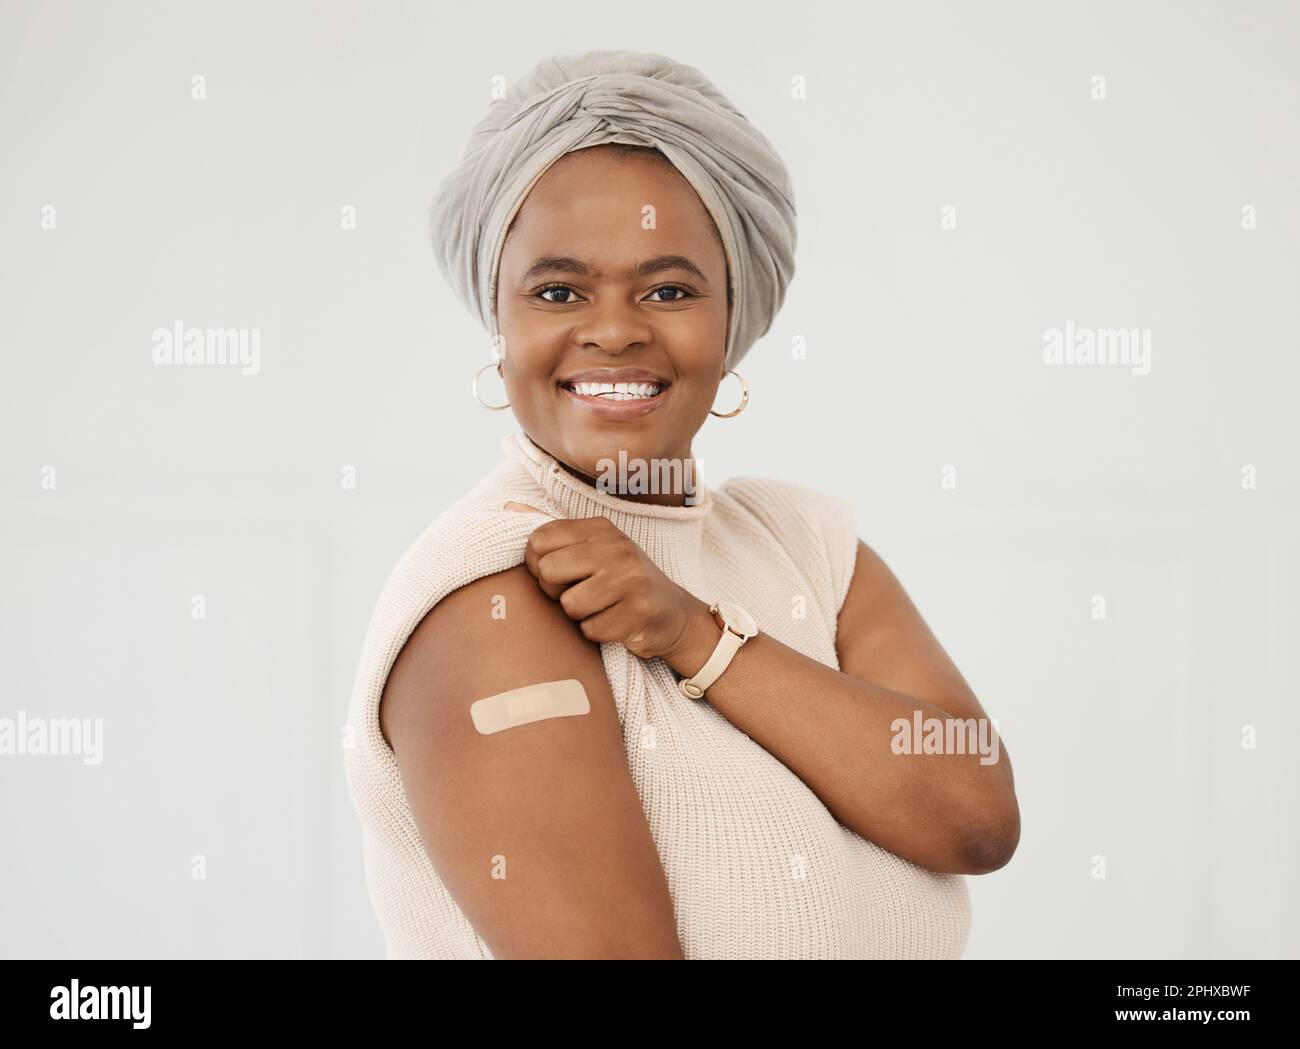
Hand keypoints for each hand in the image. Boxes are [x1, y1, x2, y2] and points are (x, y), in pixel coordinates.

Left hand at [503, 501, 705, 660]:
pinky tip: (614, 621)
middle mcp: (616, 548)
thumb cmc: (621, 580)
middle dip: (556, 591)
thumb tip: (508, 507)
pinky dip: (597, 632)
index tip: (558, 573)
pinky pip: (590, 630)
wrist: (672, 614)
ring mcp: (630, 580)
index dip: (538, 564)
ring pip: (569, 605)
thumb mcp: (591, 548)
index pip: (538, 540)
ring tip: (600, 607)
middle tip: (579, 592)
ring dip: (579, 615)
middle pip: (548, 571)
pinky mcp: (637, 613)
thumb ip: (551, 530)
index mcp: (600, 528)